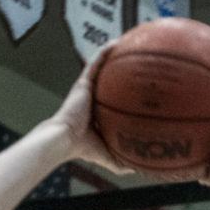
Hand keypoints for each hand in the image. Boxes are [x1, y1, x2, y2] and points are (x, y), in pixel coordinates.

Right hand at [49, 45, 132, 175]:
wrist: (63, 140)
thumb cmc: (82, 149)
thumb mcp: (108, 156)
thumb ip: (123, 162)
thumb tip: (140, 169)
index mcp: (101, 112)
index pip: (117, 98)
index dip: (129, 91)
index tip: (146, 84)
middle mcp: (95, 97)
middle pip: (113, 78)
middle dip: (125, 68)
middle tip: (144, 58)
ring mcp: (88, 88)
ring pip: (104, 66)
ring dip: (116, 53)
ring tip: (132, 40)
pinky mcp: (83, 82)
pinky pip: (96, 62)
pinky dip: (106, 51)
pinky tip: (118, 42)